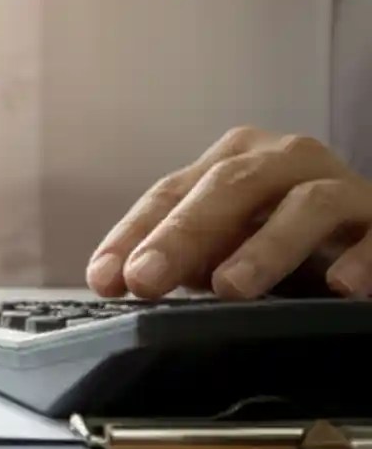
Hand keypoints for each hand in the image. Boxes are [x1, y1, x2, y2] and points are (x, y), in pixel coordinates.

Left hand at [87, 126, 371, 299]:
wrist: (371, 238)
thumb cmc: (284, 242)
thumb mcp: (226, 246)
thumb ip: (184, 257)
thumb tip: (126, 279)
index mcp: (233, 161)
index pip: (171, 193)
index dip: (133, 235)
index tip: (103, 278)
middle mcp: (285, 161)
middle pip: (228, 187)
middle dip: (183, 234)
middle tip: (147, 278)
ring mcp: (341, 186)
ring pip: (304, 204)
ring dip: (265, 246)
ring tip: (231, 287)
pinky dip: (361, 257)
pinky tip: (340, 285)